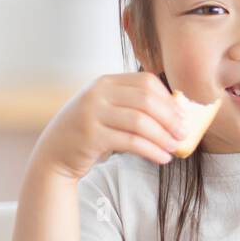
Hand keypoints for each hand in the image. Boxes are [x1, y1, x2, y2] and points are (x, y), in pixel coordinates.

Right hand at [32, 72, 189, 181]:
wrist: (54, 154)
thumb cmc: (91, 133)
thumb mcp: (108, 111)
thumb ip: (133, 106)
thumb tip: (179, 114)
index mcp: (105, 82)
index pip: (146, 82)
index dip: (168, 98)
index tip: (183, 115)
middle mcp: (97, 93)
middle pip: (146, 100)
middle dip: (170, 118)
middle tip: (184, 133)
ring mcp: (92, 113)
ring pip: (140, 122)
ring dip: (163, 137)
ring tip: (175, 148)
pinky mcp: (91, 136)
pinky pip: (131, 142)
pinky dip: (151, 150)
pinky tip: (162, 158)